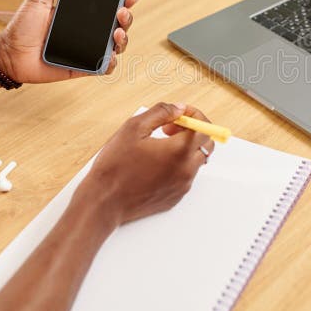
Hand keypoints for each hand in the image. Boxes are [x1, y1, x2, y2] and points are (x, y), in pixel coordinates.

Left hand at [0, 0, 138, 83]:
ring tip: (117, 33)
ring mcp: (88, 50)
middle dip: (127, 17)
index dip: (123, 1)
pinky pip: (105, 67)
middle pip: (119, 25)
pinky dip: (111, 63)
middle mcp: (89, 32)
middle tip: (121, 12)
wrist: (8, 54)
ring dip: (123, 38)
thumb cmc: (21, 27)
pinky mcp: (84, 67)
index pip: (109, 7)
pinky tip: (109, 56)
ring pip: (117, 46)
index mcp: (82, 15)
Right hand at [73, 102, 214, 230]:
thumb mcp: (134, 128)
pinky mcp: (176, 197)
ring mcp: (182, 186)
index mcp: (179, 151)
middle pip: (207, 144)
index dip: (194, 116)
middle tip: (170, 128)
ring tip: (160, 145)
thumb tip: (178, 108)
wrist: (104, 202)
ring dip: (186, 148)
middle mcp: (186, 170)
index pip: (205, 128)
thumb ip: (161, 112)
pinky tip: (156, 163)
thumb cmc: (115, 167)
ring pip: (197, 160)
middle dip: (193, 131)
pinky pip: (186, 176)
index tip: (181, 113)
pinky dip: (178, 164)